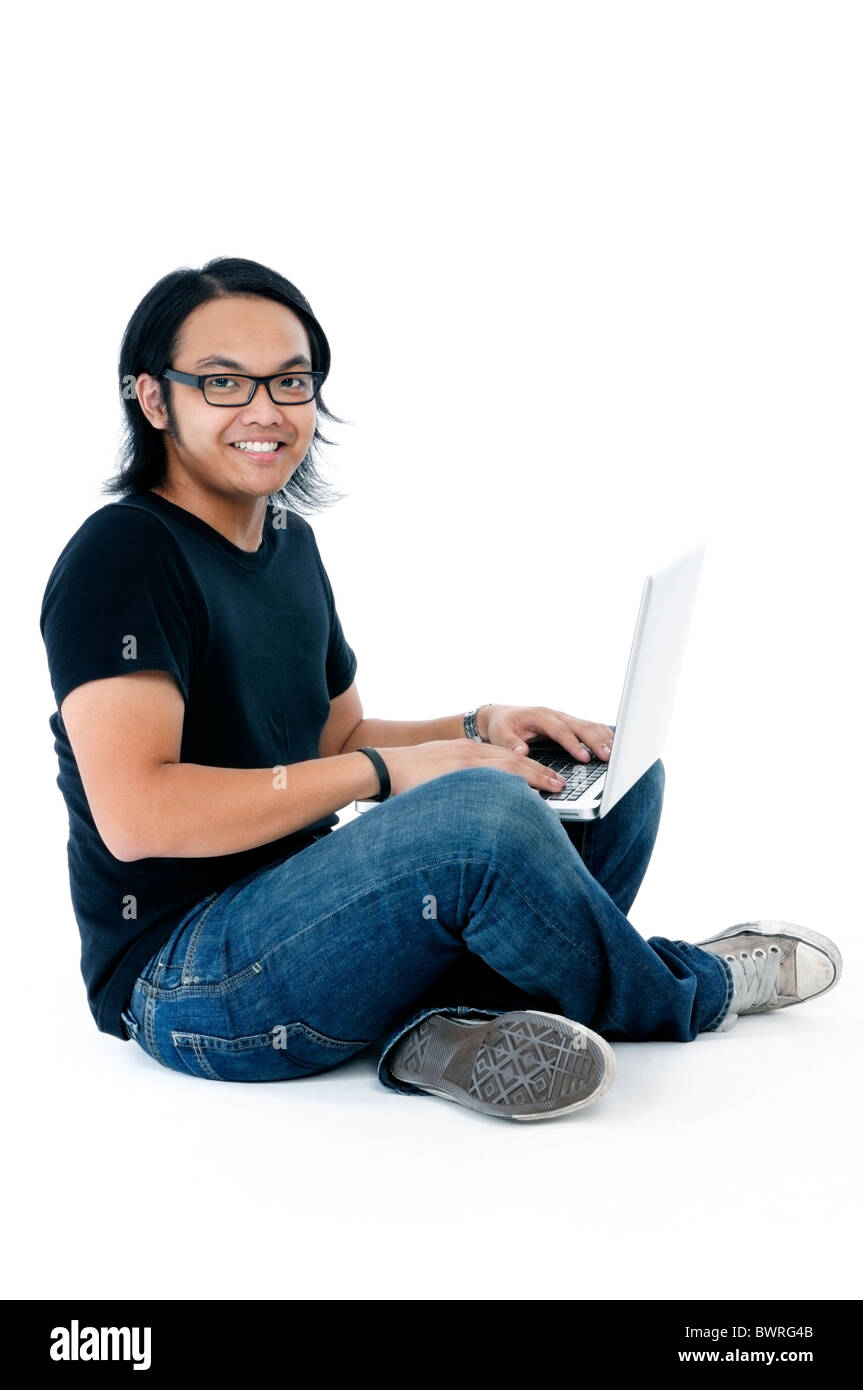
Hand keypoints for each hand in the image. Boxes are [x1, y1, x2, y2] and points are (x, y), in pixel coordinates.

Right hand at [372, 738, 578, 797]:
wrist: (383, 768)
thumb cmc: (407, 777)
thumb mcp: (439, 773)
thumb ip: (459, 782)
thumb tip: (473, 800)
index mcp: (466, 752)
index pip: (505, 757)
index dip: (529, 766)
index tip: (546, 776)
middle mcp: (469, 753)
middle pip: (513, 761)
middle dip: (540, 771)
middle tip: (561, 782)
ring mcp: (465, 763)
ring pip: (508, 768)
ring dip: (535, 777)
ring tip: (555, 787)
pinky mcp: (458, 772)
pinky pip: (492, 779)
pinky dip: (512, 785)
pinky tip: (528, 795)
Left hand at [482, 704, 614, 762]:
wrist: (502, 716)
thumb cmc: (502, 726)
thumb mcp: (500, 735)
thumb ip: (511, 743)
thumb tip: (522, 752)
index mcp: (541, 716)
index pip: (561, 731)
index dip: (574, 744)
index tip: (584, 758)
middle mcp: (556, 715)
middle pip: (580, 726)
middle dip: (596, 741)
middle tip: (608, 757)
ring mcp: (564, 718)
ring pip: (589, 725)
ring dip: (603, 738)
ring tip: (615, 754)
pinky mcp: (569, 723)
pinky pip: (590, 727)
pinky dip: (602, 735)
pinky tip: (611, 746)